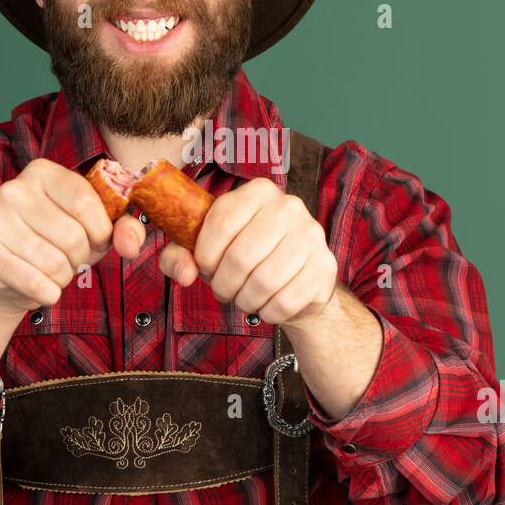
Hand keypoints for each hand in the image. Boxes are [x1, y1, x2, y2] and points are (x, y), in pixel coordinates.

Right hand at [0, 158, 140, 313]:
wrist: (8, 272)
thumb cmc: (57, 242)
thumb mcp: (95, 228)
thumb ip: (123, 228)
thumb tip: (130, 245)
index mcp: (43, 172)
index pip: (85, 201)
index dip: (100, 230)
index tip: (98, 239)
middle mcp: (15, 190)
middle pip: (72, 235)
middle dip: (82, 257)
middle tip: (71, 258)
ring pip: (55, 263)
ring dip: (65, 276)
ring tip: (55, 270)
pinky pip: (36, 283)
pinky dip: (49, 293)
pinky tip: (43, 286)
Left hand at [159, 177, 338, 326]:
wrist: (299, 280)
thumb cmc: (246, 259)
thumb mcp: (207, 251)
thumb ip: (179, 256)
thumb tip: (184, 273)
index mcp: (258, 192)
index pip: (221, 222)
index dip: (205, 255)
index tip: (206, 268)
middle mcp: (289, 206)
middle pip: (241, 256)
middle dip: (223, 284)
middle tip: (224, 290)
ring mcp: (311, 235)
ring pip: (263, 282)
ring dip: (245, 300)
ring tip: (244, 298)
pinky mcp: (324, 266)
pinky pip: (285, 301)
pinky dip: (268, 312)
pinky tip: (267, 305)